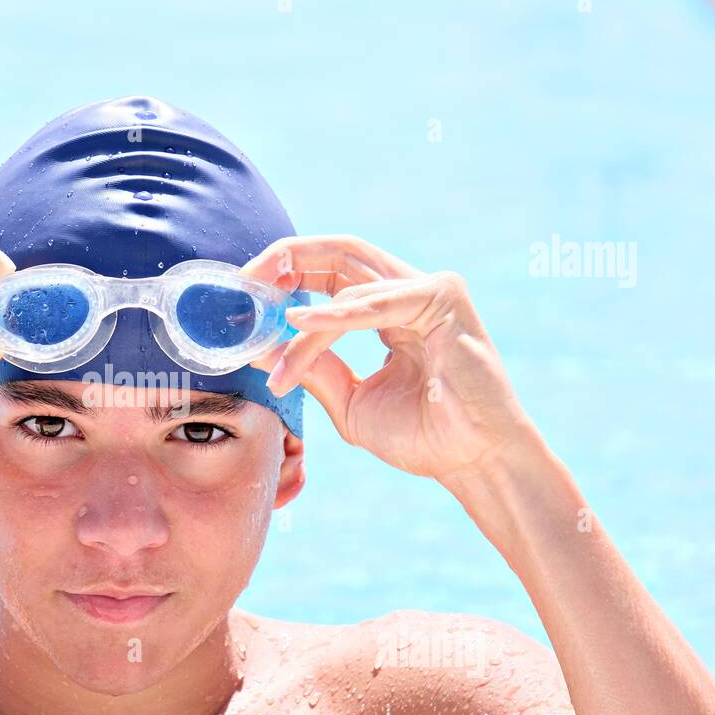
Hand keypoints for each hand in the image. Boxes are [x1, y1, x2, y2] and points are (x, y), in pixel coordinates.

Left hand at [242, 235, 539, 479]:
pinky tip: (298, 322)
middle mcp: (411, 290)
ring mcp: (431, 289)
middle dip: (285, 260)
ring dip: (301, 320)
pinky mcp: (443, 298)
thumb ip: (311, 368)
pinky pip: (374, 304)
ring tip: (266, 346)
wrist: (472, 462)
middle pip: (339, 253)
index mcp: (391, 308)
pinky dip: (332, 316)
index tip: (242, 290)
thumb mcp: (349, 400)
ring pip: (347, 286)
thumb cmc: (423, 437)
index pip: (332, 271)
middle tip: (242, 281)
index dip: (287, 271)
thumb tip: (257, 346)